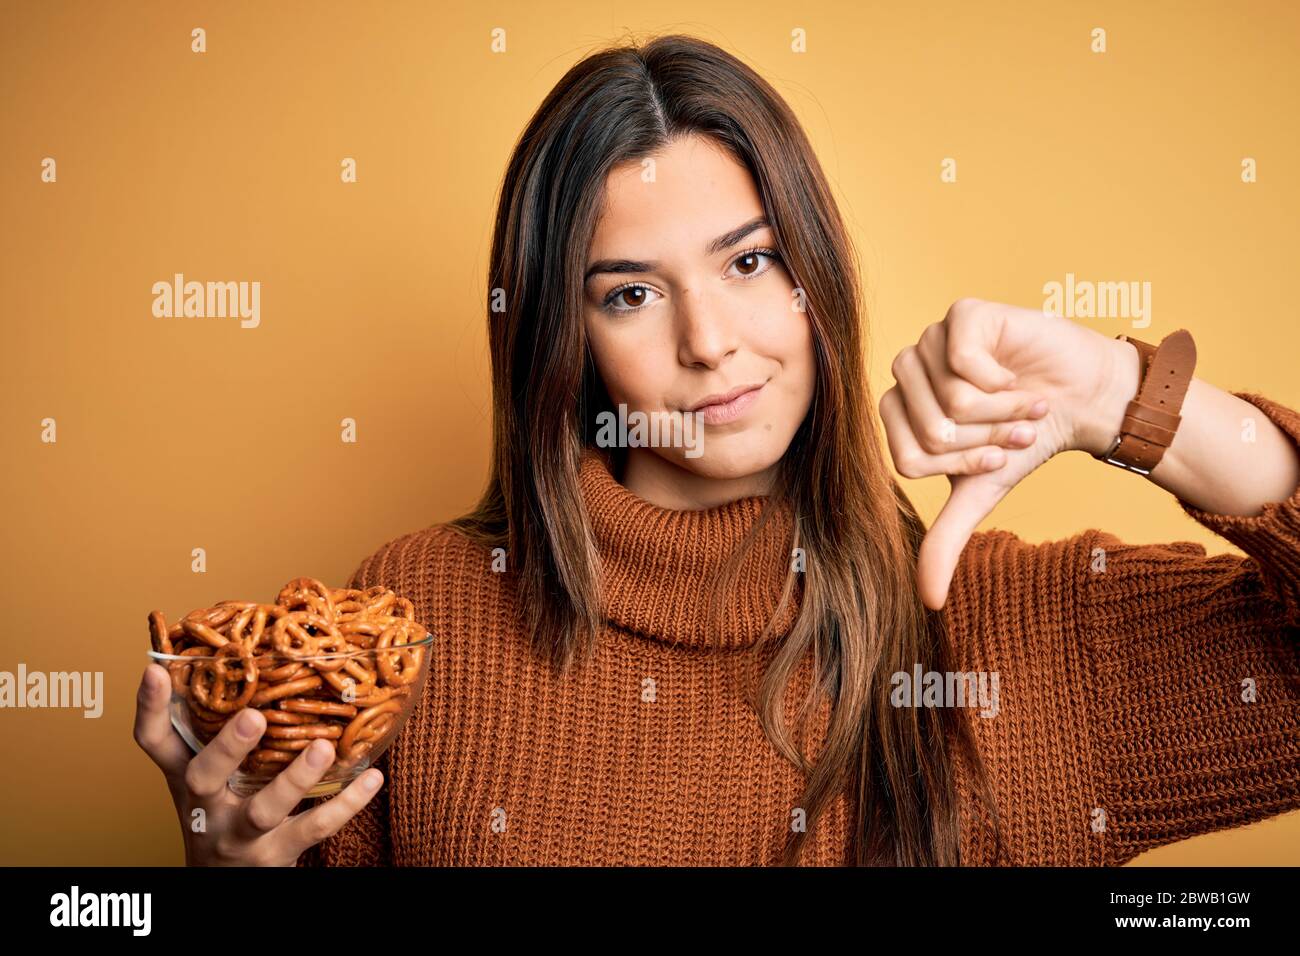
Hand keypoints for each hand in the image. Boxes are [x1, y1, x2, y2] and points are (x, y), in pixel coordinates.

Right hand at [133, 663, 382, 865]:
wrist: (226, 885)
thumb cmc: (223, 817)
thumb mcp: (209, 780)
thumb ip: (218, 734)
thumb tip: (249, 664)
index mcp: (186, 778)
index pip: (155, 743)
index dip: (150, 709)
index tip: (155, 668)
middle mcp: (206, 807)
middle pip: (204, 777)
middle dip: (227, 747)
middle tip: (253, 716)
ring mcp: (239, 836)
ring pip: (263, 810)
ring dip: (294, 779)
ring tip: (322, 747)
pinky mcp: (276, 856)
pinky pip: (314, 828)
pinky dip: (347, 804)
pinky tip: (373, 778)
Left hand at [879, 298, 1133, 609]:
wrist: (1082, 399)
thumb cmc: (1026, 442)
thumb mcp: (983, 494)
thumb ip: (947, 540)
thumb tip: (928, 600)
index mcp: (898, 413)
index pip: (911, 459)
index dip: (963, 465)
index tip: (997, 455)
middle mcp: (907, 374)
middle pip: (929, 432)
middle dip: (985, 442)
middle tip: (1016, 429)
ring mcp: (930, 340)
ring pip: (949, 401)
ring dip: (1000, 414)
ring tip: (1022, 403)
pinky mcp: (962, 315)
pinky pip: (964, 363)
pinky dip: (1004, 383)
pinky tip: (1017, 374)